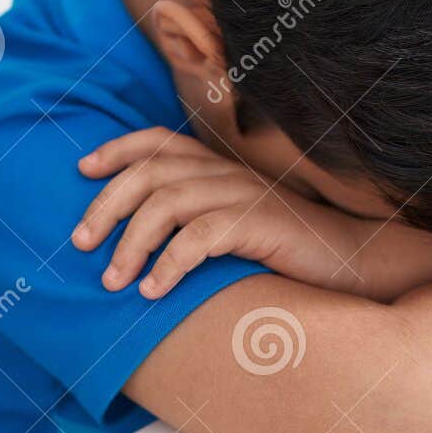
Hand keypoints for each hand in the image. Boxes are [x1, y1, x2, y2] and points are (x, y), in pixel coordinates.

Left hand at [71, 127, 367, 297]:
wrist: (350, 261)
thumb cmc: (285, 251)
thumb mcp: (235, 223)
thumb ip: (197, 216)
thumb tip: (141, 237)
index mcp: (218, 166)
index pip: (157, 140)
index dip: (116, 149)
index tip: (82, 171)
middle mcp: (226, 172)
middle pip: (148, 173)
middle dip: (106, 206)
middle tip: (81, 245)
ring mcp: (243, 195)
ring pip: (167, 204)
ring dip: (131, 244)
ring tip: (114, 282)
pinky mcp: (258, 223)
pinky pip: (199, 237)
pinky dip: (169, 264)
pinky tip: (153, 292)